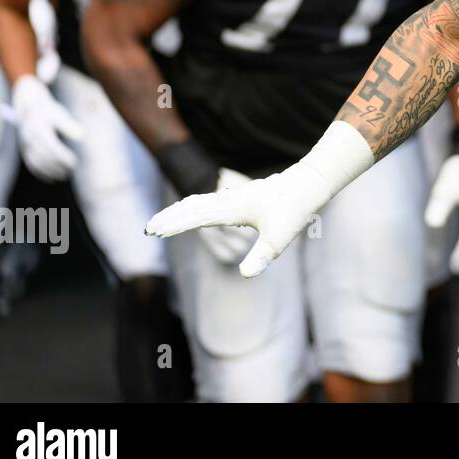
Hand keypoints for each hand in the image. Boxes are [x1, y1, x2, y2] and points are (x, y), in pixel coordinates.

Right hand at [12, 75, 83, 181]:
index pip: (52, 148)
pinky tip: (50, 178)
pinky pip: (30, 163)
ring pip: (36, 162)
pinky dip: (39, 172)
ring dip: (49, 171)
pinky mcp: (24, 148)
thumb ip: (68, 125)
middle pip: (44, 157)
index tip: (74, 162)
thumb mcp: (59, 113)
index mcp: (40, 130)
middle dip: (57, 166)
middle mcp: (30, 138)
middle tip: (70, 171)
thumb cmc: (48, 110)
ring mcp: (25, 144)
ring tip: (62, 176)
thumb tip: (81, 136)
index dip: (63, 157)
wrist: (28, 104)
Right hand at [147, 159, 337, 276]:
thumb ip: (262, 256)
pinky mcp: (240, 197)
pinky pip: (210, 201)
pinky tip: (192, 211)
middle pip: (192, 207)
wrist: (309, 184)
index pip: (197, 217)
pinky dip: (194, 207)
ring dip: (180, 211)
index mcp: (233, 208)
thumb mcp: (281, 238)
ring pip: (200, 202)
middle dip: (170, 218)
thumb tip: (245, 275)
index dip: (176, 225)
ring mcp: (234, 197)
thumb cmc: (295, 209)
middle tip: (149, 229)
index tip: (156, 231)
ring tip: (163, 222)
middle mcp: (229, 200)